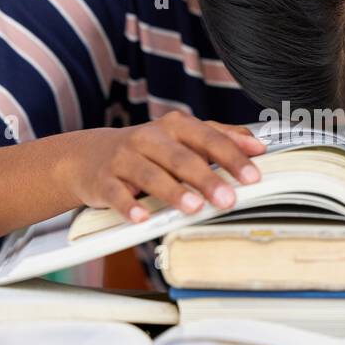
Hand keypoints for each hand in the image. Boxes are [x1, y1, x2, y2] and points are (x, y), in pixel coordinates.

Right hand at [62, 111, 265, 221]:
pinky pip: (117, 194)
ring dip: (173, 191)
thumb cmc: (147, 149)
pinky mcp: (104, 181)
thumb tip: (257, 144)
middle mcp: (150, 138)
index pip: (209, 138)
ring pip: (151, 174)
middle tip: (228, 198)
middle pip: (182, 158)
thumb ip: (219, 138)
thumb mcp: (181, 138)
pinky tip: (143, 218)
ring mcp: (124, 159)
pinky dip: (129, 206)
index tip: (253, 176)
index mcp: (174, 127)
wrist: (88, 155)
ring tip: (193, 207)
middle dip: (208, 179)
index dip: (233, 157)